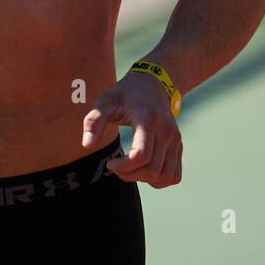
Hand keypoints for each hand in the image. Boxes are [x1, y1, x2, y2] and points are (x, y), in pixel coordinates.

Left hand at [81, 72, 181, 188]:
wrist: (153, 84)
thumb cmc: (125, 93)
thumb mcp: (106, 101)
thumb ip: (94, 121)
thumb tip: (86, 144)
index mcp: (148, 120)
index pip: (141, 156)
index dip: (123, 167)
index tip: (110, 163)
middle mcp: (166, 132)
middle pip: (153, 170)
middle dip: (130, 175)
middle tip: (117, 167)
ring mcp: (175, 140)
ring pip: (165, 176)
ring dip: (145, 180)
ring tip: (131, 169)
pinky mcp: (178, 146)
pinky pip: (174, 175)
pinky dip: (159, 180)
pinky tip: (144, 170)